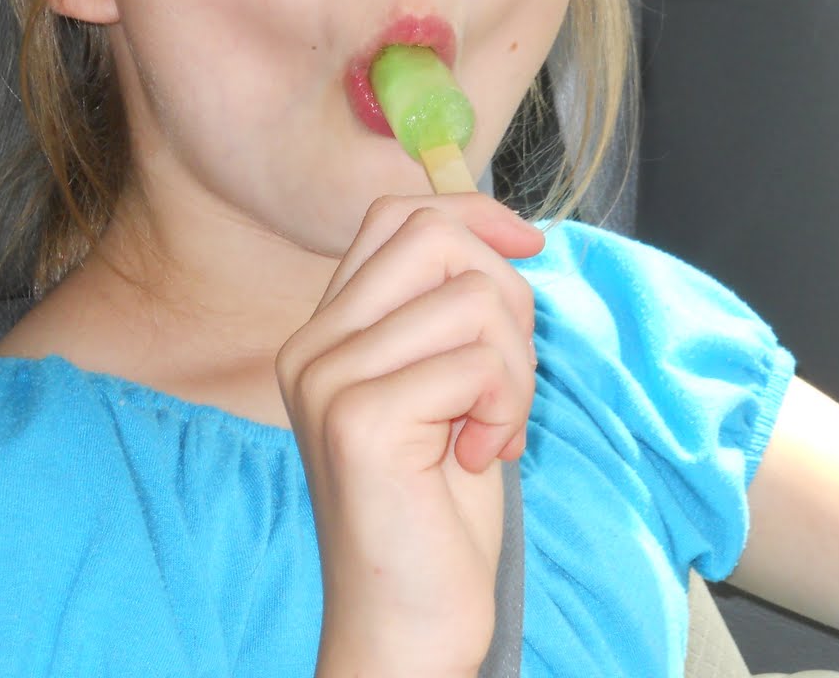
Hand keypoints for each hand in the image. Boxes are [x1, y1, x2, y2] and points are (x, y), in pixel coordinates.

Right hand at [275, 195, 542, 676]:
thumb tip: (507, 234)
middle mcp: (311, 346)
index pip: (397, 217)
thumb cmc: (436, 512)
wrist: (408, 622)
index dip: (473, 215)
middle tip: (507, 382)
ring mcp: (327, 379)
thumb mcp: (447, 388)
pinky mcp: (359, 420)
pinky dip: (505, 407)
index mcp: (326, 332)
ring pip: (472, 299)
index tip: (528, 246)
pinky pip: (479, 362)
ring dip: (515, 368)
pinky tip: (478, 457)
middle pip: (436, 238)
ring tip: (492, 429)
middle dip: (507, 300)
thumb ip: (452, 313)